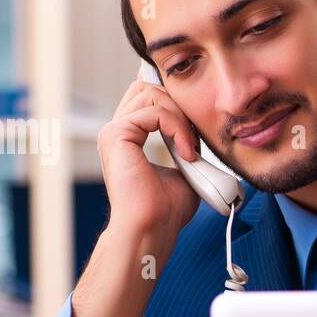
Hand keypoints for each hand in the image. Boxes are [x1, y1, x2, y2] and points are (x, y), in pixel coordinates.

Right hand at [95, 76, 203, 239]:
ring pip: (152, 94)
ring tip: (190, 147)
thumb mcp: (184, 170)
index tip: (196, 131)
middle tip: (194, 136)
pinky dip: (177, 127)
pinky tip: (186, 152)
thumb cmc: (166, 210)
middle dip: (178, 104)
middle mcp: (117, 132)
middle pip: (148, 87)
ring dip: (180, 117)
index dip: (176, 104)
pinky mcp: (116, 134)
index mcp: (129, 138)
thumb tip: (202, 134)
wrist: (153, 228)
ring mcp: (114, 131)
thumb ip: (186, 146)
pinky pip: (154, 112)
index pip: (149, 97)